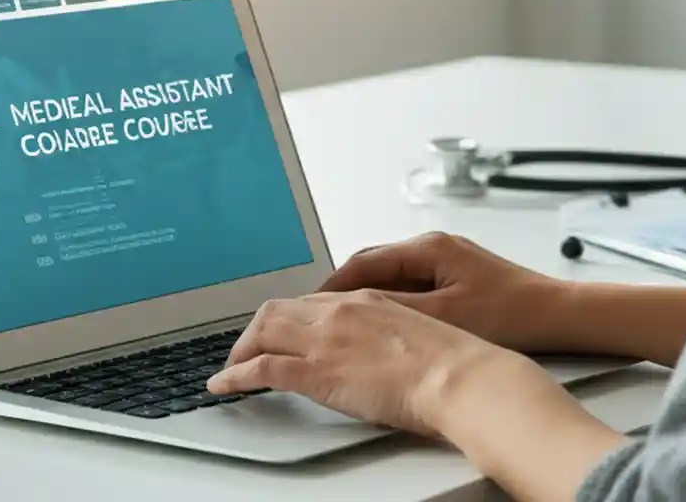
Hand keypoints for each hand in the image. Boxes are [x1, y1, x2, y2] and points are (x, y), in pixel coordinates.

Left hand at [206, 289, 550, 436]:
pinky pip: (261, 368)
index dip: (291, 317)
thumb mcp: (422, 334)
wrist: (461, 376)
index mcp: (368, 299)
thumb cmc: (456, 362)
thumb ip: (395, 335)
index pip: (314, 301)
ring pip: (263, 330)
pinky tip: (224, 384)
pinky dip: (235, 375)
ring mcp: (326, 338)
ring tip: (231, 367)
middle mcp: (341, 311)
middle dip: (257, 329)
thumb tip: (387, 352)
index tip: (283, 331)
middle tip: (248, 348)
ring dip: (241, 348)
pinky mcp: (316, 370)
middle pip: (279, 309)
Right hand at [321, 232, 573, 352]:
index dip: (332, 285)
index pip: (364, 262)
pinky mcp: (458, 278)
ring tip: (344, 324)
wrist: (560, 315)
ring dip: (367, 297)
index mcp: (428, 249)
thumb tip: (354, 311)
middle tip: (317, 315)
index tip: (308, 304)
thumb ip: (397, 310)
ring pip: (391, 276)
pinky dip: (392, 303)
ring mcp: (447, 261)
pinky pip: (412, 286)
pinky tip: (386, 326)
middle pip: (373, 265)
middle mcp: (434, 248)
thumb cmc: (513, 313)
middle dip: (343, 290)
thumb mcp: (446, 315)